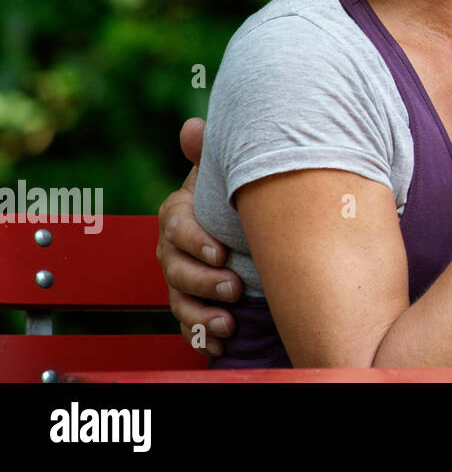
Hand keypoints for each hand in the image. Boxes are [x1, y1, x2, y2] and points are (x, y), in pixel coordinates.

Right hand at [156, 117, 244, 355]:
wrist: (256, 226)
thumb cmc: (238, 196)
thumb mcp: (229, 174)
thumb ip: (210, 155)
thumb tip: (192, 128)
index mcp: (180, 215)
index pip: (176, 228)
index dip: (195, 242)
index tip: (222, 253)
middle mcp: (174, 250)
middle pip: (174, 270)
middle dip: (203, 282)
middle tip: (235, 289)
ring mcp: (181, 280)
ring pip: (179, 302)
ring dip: (201, 315)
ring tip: (229, 323)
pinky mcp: (194, 306)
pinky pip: (187, 327)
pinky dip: (202, 337)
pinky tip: (221, 345)